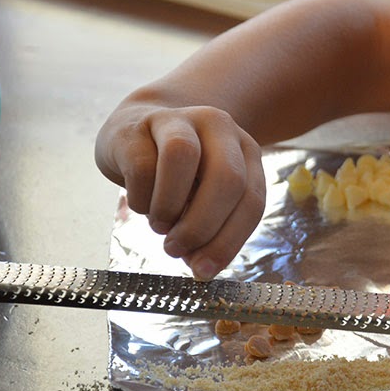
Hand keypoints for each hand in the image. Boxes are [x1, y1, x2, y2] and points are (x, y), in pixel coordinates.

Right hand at [94, 102, 265, 279]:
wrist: (136, 128)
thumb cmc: (176, 174)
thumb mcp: (201, 198)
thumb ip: (208, 229)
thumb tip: (201, 269)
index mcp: (245, 150)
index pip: (253, 200)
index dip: (230, 241)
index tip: (204, 271)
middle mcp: (219, 127)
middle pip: (227, 177)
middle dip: (203, 225)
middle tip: (177, 249)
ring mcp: (179, 120)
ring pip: (182, 157)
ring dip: (170, 205)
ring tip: (160, 226)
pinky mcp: (138, 124)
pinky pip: (141, 164)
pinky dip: (141, 198)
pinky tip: (142, 204)